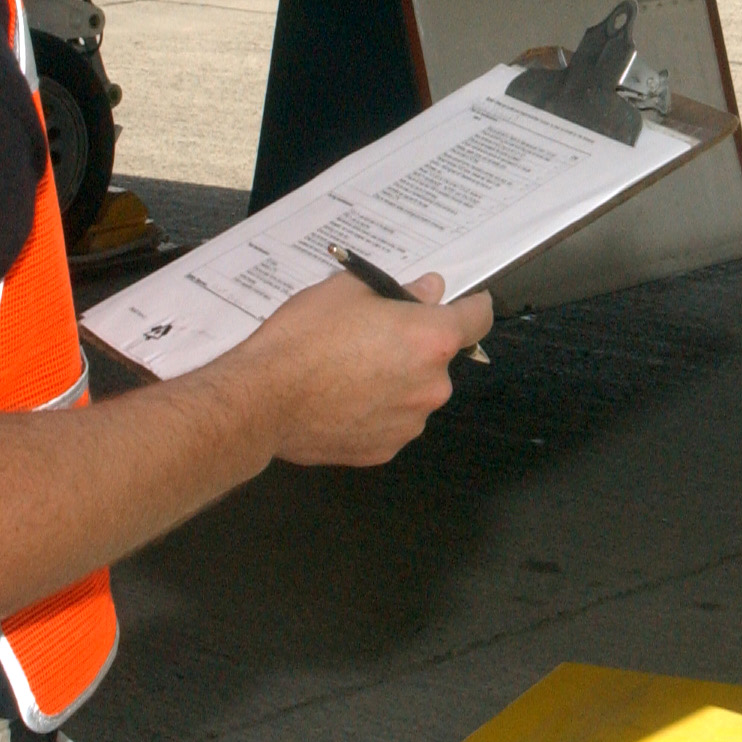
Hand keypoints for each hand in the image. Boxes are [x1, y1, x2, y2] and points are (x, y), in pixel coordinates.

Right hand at [211, 269, 493, 467]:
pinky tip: (342, 399)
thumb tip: (430, 290)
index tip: (461, 304)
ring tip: (350, 371)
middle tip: (374, 337)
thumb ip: (400, 291)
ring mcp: (411, 423)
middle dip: (417, 346)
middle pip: (441, 358)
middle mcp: (433, 385)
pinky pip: (392, 421)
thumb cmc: (305, 336)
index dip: (470, 306)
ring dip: (398, 381)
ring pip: (415, 392)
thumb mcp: (349, 290)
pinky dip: (377, 410)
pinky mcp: (385, 450)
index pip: (478, 318)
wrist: (262, 399)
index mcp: (432, 339)